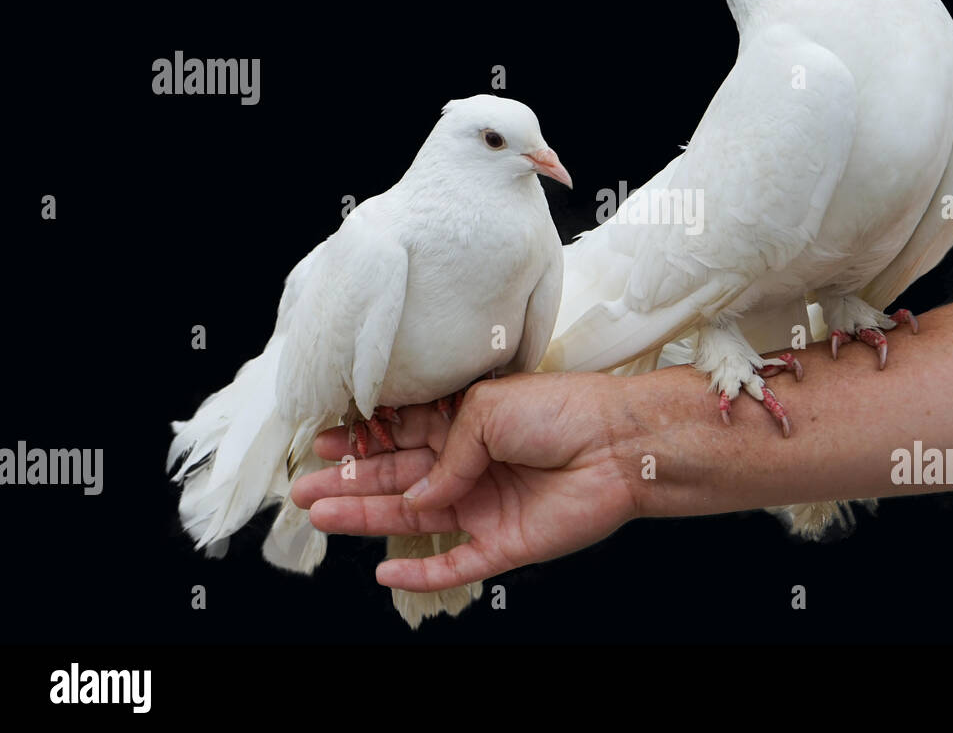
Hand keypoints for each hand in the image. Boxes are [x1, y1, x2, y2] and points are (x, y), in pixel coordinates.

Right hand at [291, 372, 640, 592]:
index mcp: (466, 423)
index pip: (402, 434)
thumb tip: (421, 492)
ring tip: (321, 514)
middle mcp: (470, 464)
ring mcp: (484, 505)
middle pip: (397, 478)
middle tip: (304, 488)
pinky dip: (419, 572)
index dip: (363, 440)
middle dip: (350, 481)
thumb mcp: (489, 408)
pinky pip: (454, 564)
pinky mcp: (503, 543)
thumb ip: (445, 450)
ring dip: (365, 518)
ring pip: (413, 518)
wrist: (618, 444)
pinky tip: (384, 571)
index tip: (323, 442)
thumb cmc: (562, 409)